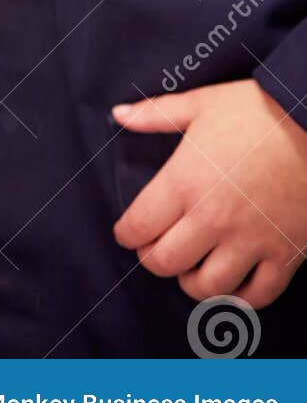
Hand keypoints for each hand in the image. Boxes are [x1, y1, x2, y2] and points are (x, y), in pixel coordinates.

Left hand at [112, 78, 306, 308]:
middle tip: (155, 248)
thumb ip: (154, 114)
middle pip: (165, 263)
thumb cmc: (256, 110)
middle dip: (152, 259)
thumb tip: (117, 114)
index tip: (127, 233)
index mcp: (184, 182)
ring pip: (207, 287)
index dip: (126, 234)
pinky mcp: (285, 254)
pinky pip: (257, 296)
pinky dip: (239, 299)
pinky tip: (231, 284)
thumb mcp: (200, 104)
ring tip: (190, 268)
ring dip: (191, 282)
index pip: (139, 226)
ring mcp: (250, 241)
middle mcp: (212, 218)